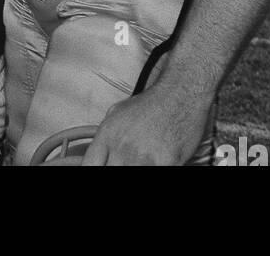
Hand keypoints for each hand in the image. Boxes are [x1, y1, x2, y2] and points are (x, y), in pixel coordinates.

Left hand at [80, 82, 212, 166]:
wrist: (180, 94)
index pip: (89, 164)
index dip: (93, 169)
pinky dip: (153, 169)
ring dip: (134, 168)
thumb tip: (99, 153)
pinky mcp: (166, 163)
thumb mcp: (117, 112)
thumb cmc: (151, 103)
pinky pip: (154, 174)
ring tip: (140, 161)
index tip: (102, 167)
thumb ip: (106, 134)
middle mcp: (122, 147)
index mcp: (108, 134)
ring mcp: (143, 157)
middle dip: (115, 169)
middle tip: (122, 163)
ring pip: (129, 173)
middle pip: (109, 172)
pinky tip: (155, 163)